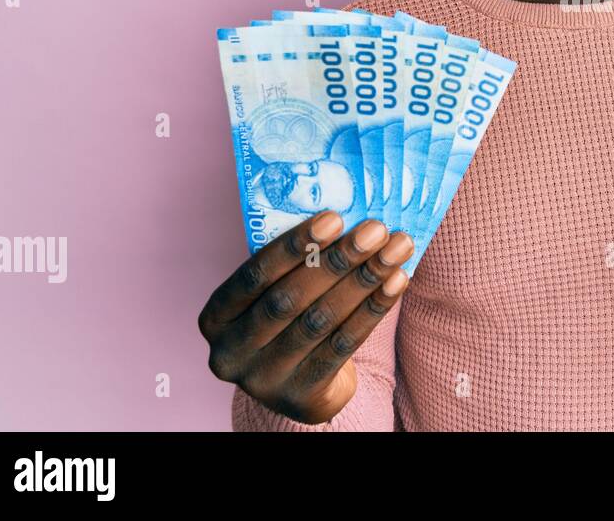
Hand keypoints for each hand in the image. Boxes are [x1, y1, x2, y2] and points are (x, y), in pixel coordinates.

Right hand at [198, 211, 412, 423]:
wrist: (301, 387)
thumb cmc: (288, 321)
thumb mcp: (272, 295)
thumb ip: (292, 264)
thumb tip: (345, 217)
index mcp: (216, 318)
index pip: (254, 276)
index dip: (293, 246)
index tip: (334, 218)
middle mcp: (232, 352)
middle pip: (290, 298)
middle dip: (338, 260)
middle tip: (375, 230)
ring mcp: (264, 379)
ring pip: (322, 320)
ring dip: (365, 279)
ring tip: (396, 250)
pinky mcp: (301, 395)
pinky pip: (344, 344)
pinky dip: (373, 308)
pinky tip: (397, 281)